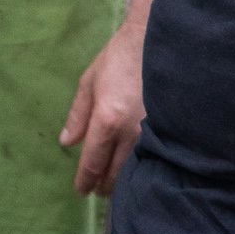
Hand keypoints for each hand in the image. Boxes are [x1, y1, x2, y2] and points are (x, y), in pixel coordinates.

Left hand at [60, 12, 145, 195]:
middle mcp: (129, 132)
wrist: (155, 42)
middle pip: (114, 173)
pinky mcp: (167, 129)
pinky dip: (141, 166)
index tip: (82, 191)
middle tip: (96, 189)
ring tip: (114, 183)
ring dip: (122, 179)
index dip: (85, 181)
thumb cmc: (118, 59)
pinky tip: (137, 168)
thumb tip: (67, 143)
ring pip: (134, 169)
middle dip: (103, 185)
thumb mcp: (89, 82)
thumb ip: (77, 115)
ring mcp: (152, 132)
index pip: (93, 163)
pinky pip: (152, 157)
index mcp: (106, 121)